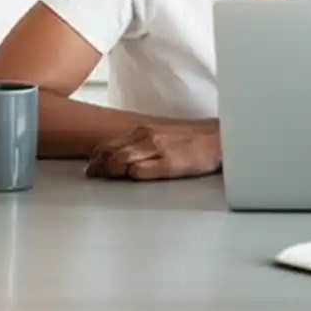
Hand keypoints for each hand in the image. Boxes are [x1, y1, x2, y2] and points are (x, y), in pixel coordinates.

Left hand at [85, 123, 221, 180]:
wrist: (219, 140)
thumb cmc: (192, 140)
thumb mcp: (163, 135)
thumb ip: (143, 143)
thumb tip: (121, 156)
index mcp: (145, 130)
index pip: (111, 143)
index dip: (96, 157)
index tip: (91, 167)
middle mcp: (148, 137)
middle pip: (112, 152)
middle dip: (98, 165)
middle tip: (92, 176)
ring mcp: (158, 150)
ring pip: (122, 160)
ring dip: (110, 170)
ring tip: (105, 179)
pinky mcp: (170, 164)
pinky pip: (142, 170)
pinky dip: (131, 175)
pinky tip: (129, 178)